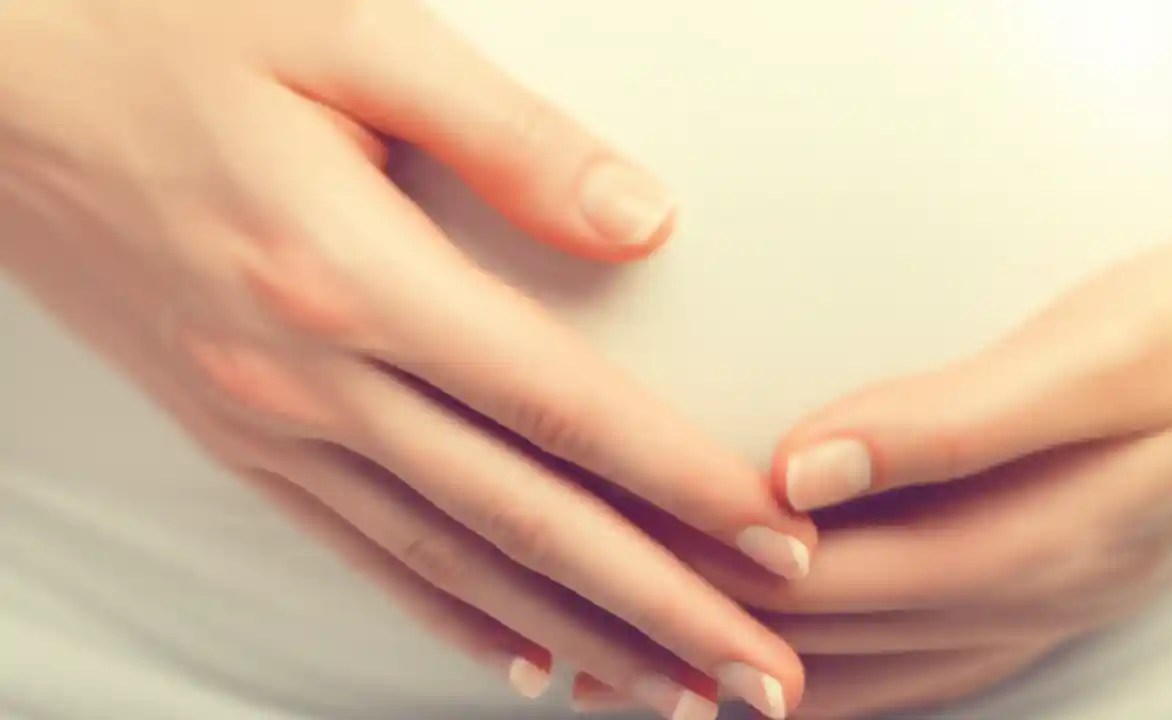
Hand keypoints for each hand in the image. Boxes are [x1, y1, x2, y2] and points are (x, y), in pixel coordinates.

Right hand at [0, 2, 813, 715]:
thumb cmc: (169, 35)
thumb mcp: (348, 34)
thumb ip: (509, 137)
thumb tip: (645, 225)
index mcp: (352, 272)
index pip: (563, 409)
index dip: (682, 488)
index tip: (778, 545)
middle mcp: (311, 377)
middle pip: (524, 520)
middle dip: (661, 609)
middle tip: (763, 680)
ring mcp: (269, 423)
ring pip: (453, 564)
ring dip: (578, 637)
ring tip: (674, 696)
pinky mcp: (238, 436)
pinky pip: (363, 555)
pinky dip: (454, 619)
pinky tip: (525, 663)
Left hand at [575, 225, 1171, 716]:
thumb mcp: (1100, 356)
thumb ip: (948, 422)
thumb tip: (805, 470)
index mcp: (1024, 541)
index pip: (815, 579)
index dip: (700, 568)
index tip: (605, 546)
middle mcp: (1021, 601)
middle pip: (820, 639)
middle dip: (697, 629)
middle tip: (585, 617)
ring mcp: (1035, 612)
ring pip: (860, 676)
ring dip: (746, 674)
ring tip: (642, 673)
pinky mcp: (1043, 593)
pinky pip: (915, 672)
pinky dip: (829, 683)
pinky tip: (784, 686)